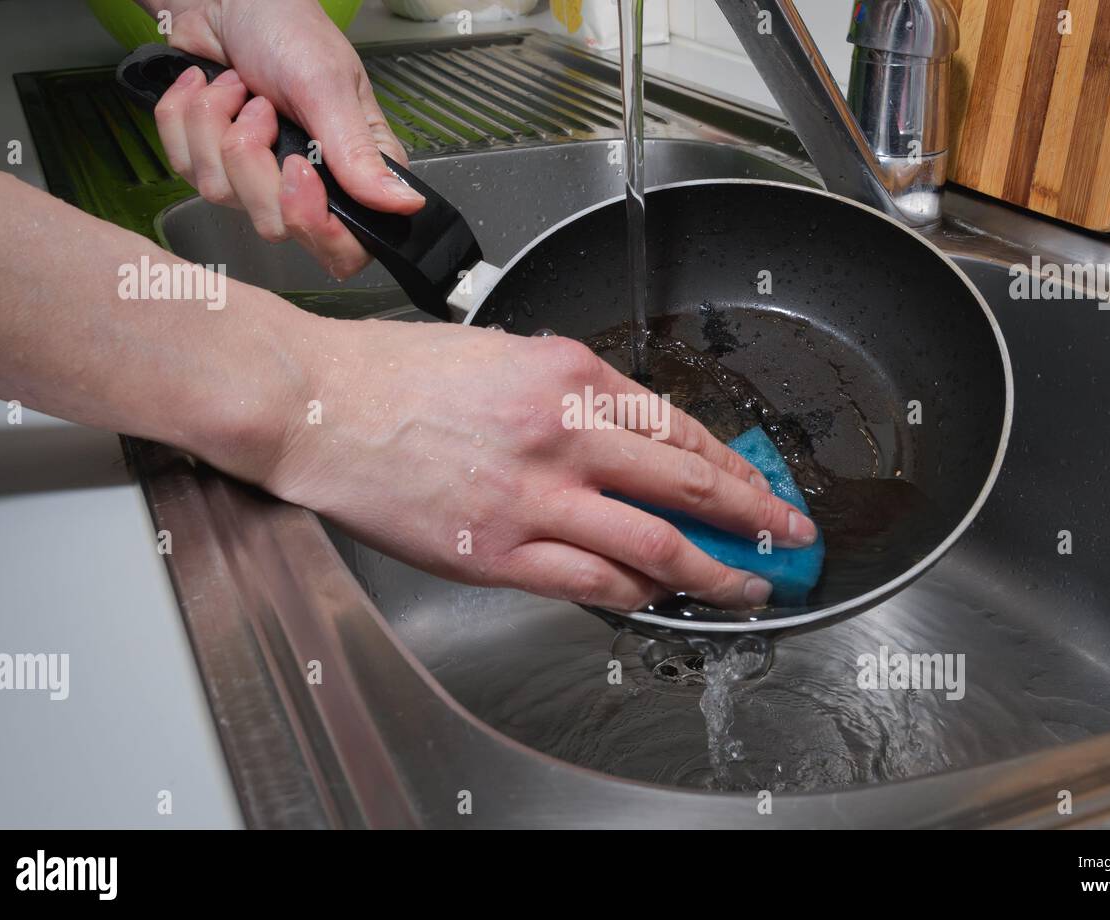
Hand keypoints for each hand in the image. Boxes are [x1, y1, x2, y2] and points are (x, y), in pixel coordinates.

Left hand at [146, 0, 421, 278]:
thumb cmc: (288, 29)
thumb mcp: (328, 86)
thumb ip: (358, 153)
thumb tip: (404, 205)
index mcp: (353, 172)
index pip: (347, 248)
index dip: (316, 227)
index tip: (296, 170)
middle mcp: (308, 186)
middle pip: (275, 225)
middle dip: (252, 159)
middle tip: (262, 107)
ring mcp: (256, 180)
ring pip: (221, 194)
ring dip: (215, 124)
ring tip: (235, 86)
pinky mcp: (212, 164)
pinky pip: (183, 166)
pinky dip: (185, 116)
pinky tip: (206, 88)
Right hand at [259, 320, 820, 610]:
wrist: (321, 407)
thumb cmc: (398, 375)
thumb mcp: (504, 353)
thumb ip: (571, 390)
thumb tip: (625, 431)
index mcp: (569, 375)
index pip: (680, 425)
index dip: (733, 463)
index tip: (761, 484)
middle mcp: (564, 434)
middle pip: (689, 482)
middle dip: (754, 515)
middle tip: (788, 535)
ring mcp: (534, 498)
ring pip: (656, 542)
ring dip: (713, 570)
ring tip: (744, 585)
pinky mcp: (499, 551)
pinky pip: (590, 581)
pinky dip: (635, 594)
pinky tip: (656, 599)